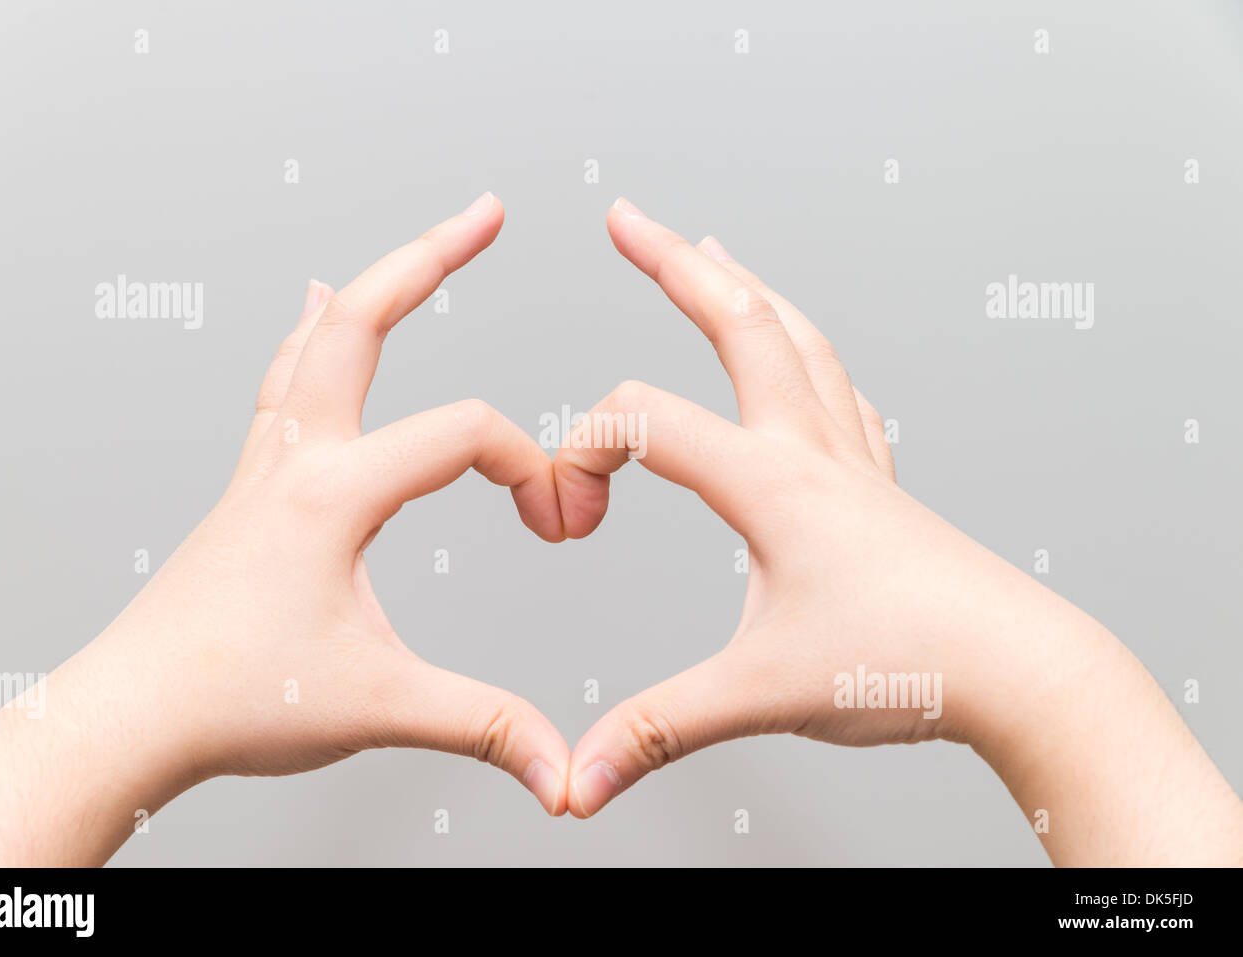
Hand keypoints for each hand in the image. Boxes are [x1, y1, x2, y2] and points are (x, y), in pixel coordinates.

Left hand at [0, 193, 570, 865]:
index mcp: (334, 492)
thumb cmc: (232, 701)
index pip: (462, 435)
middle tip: (485, 213)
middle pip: (364, 321)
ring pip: (316, 345)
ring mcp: (265, 468)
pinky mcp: (252, 491)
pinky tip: (309, 327)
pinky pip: (283, 387)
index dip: (531, 470)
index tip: (556, 528)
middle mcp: (295, 459)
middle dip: (431, 257)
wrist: (132, 717)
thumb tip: (564, 772)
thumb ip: (485, 726)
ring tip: (413, 250)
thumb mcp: (379, 703)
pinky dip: (311, 343)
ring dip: (371, 291)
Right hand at [554, 198, 1242, 864]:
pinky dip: (807, 358)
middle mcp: (814, 453)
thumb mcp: (760, 695)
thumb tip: (582, 777)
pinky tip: (806, 365)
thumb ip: (658, 728)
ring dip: (747, 290)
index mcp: (772, 485)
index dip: (582, 455)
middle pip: (740, 323)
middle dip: (672, 263)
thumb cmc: (909, 666)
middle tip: (628, 218)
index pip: (648, 423)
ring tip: (712, 253)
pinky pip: (841, 395)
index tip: (569, 520)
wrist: (1021, 673)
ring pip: (798, 343)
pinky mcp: (879, 490)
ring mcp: (854, 463)